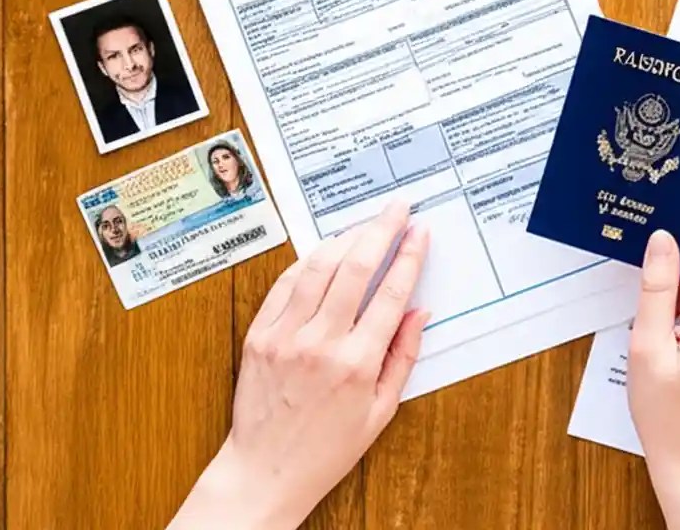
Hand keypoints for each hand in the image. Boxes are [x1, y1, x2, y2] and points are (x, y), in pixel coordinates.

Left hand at [169, 200, 429, 529]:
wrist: (265, 471)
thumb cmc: (327, 448)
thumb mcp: (381, 410)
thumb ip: (403, 356)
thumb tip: (419, 311)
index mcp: (357, 364)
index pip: (390, 293)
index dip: (409, 256)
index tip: (420, 233)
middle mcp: (320, 344)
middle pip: (355, 268)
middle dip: (380, 230)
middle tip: (396, 208)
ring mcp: (285, 337)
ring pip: (318, 267)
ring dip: (344, 238)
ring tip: (363, 224)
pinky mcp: (259, 336)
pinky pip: (285, 285)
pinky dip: (307, 262)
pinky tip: (324, 252)